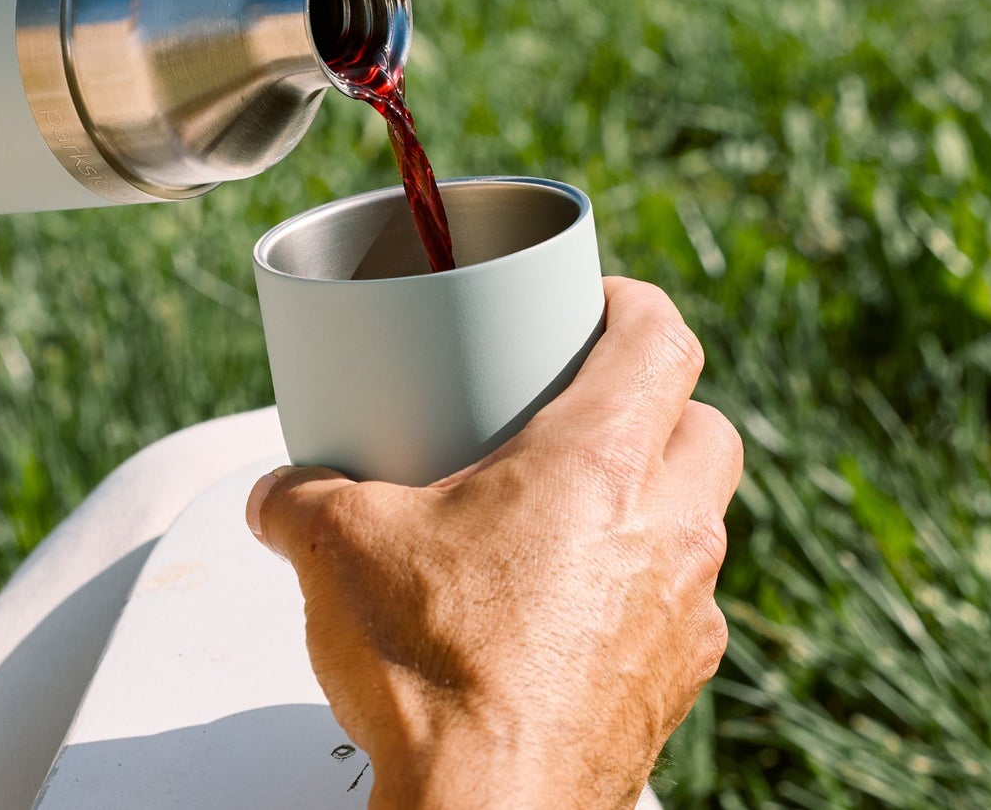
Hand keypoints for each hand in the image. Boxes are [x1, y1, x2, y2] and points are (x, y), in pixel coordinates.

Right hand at [246, 278, 740, 809]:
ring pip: (703, 523)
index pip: (662, 339)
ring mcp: (682, 613)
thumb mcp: (336, 551)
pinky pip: (682, 613)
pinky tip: (575, 613)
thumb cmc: (433, 677)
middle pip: (708, 427)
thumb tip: (282, 495)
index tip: (599, 305)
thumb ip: (301, 499)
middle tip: (592, 409)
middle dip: (663, 405)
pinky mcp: (674, 686)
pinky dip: (642, 596)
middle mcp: (663, 529)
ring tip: (576, 516)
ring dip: (656, 504)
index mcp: (596, 463)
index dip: (635, 305)